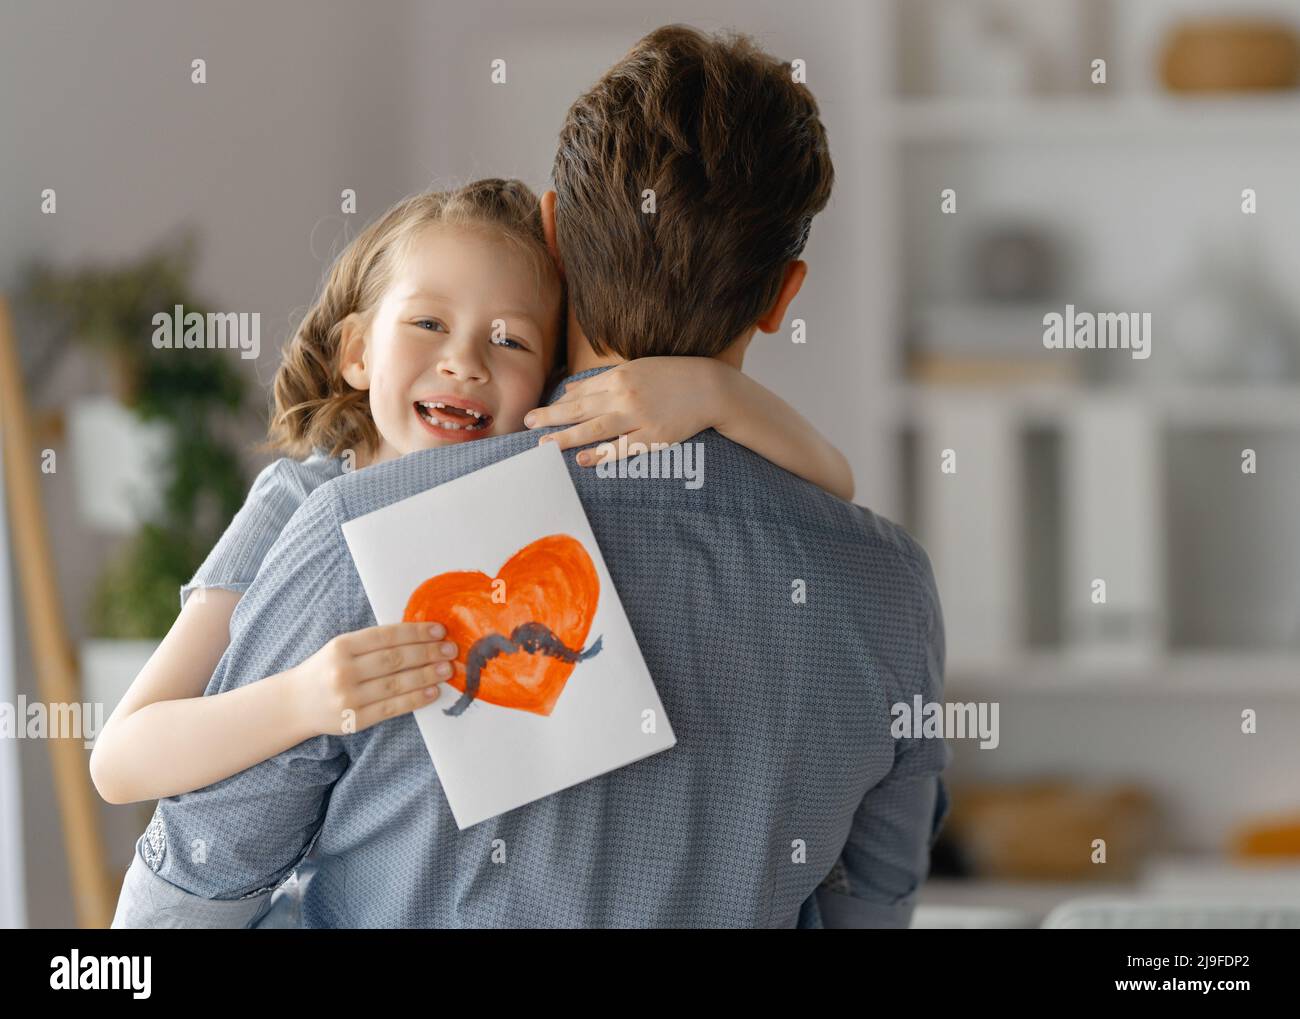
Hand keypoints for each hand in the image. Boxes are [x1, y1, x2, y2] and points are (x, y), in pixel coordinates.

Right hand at [291, 622, 457, 735]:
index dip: (416, 632)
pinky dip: (415, 699)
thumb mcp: (341, 647)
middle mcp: (343, 670)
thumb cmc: (326, 669)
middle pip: (394, 659)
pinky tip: (432, 692)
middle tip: (451, 649)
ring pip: (396, 684)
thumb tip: (419, 637)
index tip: (440, 630)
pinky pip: (391, 708)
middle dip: (427, 653)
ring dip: (427, 676)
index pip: (386, 636)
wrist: (294, 703)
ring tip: (447, 669)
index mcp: (341, 646)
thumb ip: (374, 643)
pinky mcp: (354, 720)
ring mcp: (348, 697)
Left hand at [523, 357, 733, 464]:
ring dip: (567, 438)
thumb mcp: (634, 370)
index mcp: (619, 377)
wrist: (709, 387)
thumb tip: (569, 389)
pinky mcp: (654, 436)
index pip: (579, 394)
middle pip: (580, 410)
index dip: (554, 406)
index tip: (534, 416)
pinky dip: (602, 455)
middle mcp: (625, 396)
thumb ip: (600, 381)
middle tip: (527, 426)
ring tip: (544, 446)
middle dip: (551, 418)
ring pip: (596, 429)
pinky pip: (622, 448)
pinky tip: (582, 460)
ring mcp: (639, 417)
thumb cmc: (670, 377)